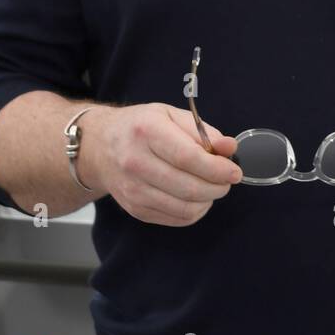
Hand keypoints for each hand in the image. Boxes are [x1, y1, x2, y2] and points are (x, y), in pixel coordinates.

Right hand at [81, 102, 241, 226]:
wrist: (100, 147)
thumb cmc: (140, 127)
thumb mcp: (171, 116)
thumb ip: (203, 132)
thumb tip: (229, 147)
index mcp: (147, 131)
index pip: (187, 157)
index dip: (217, 168)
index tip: (234, 171)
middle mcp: (135, 161)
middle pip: (188, 186)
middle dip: (218, 186)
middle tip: (227, 179)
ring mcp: (133, 189)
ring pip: (185, 208)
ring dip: (208, 200)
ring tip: (212, 186)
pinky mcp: (135, 208)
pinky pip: (176, 218)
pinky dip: (195, 211)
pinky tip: (196, 197)